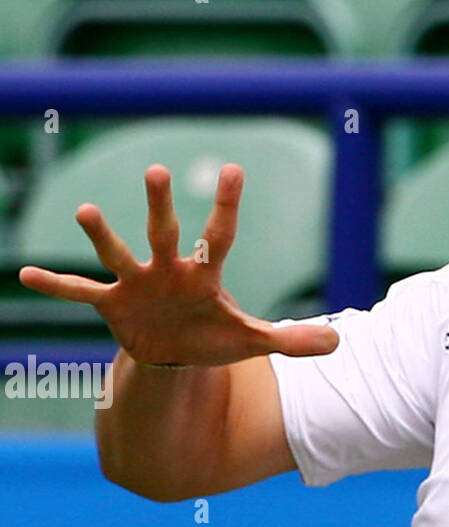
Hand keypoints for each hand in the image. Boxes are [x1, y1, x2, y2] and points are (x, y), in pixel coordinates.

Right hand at [19, 164, 339, 366]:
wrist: (175, 356)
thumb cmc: (214, 338)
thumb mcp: (252, 342)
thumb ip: (292, 339)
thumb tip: (339, 341)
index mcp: (205, 274)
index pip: (220, 236)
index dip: (227, 206)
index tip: (234, 170)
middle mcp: (168, 269)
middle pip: (165, 233)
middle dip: (162, 206)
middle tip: (158, 171)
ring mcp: (137, 284)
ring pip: (118, 254)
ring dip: (103, 235)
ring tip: (87, 210)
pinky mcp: (113, 305)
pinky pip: (81, 293)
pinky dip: (56, 285)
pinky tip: (24, 277)